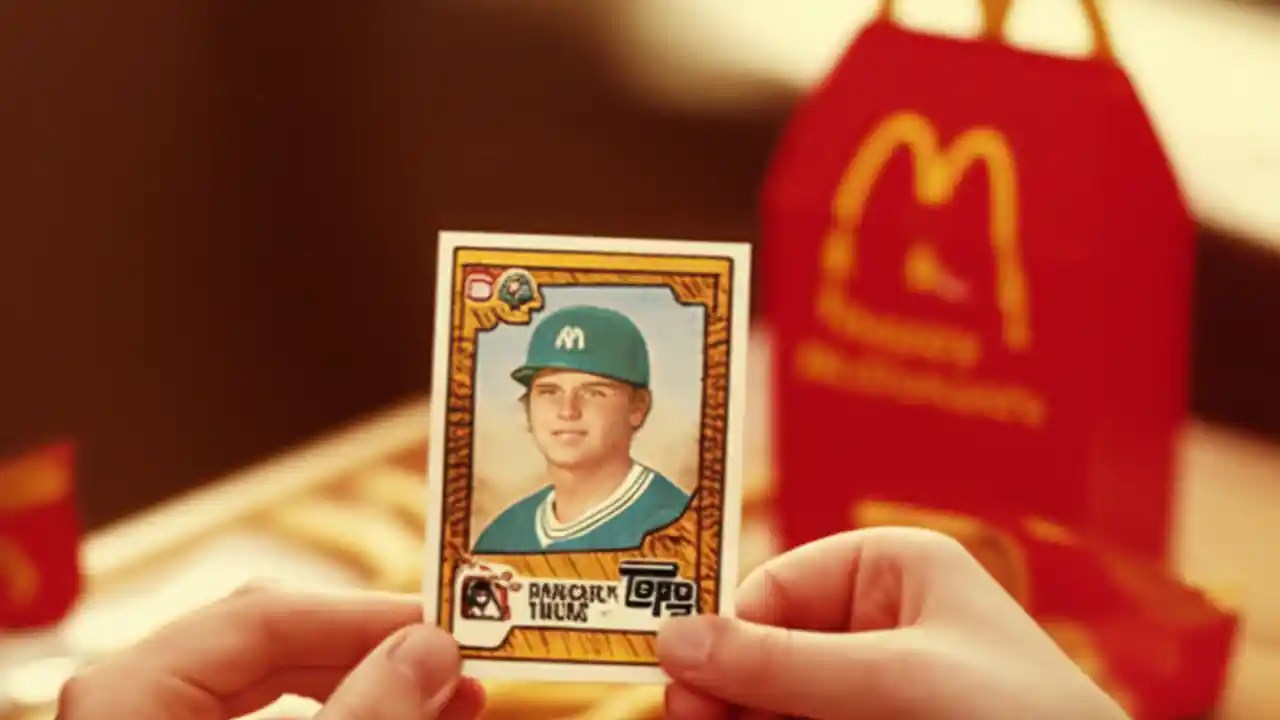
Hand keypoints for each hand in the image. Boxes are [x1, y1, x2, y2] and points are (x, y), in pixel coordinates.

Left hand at [56, 584, 484, 719]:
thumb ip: (364, 716)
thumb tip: (429, 650)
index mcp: (133, 689)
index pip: (270, 616)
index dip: (371, 619)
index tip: (451, 632)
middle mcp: (132, 702)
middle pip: (273, 648)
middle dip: (377, 659)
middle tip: (459, 674)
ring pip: (272, 691)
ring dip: (365, 694)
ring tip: (443, 706)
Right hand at [657, 527, 1128, 718]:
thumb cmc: (1021, 718)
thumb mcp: (893, 682)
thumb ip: (781, 664)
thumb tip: (672, 640)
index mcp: (891, 567)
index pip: (774, 590)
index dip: (723, 637)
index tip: (681, 689)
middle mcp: (878, 617)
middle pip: (767, 650)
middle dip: (730, 690)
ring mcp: (878, 681)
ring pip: (779, 699)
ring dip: (747, 716)